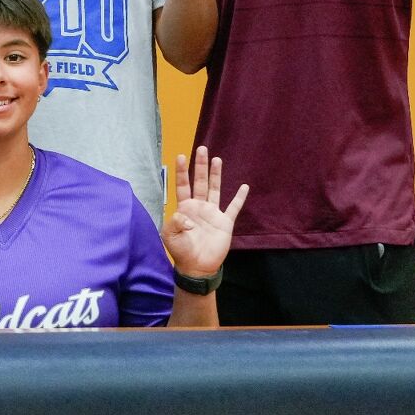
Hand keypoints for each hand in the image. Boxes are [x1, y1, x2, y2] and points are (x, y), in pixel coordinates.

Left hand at [163, 146, 249, 279]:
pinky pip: (233, 207)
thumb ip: (174, 223)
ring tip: (217, 159)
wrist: (198, 266)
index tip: (180, 156)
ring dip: (216, 174)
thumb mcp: (170, 236)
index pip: (182, 185)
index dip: (181, 172)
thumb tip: (184, 215)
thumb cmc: (181, 250)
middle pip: (200, 182)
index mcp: (184, 208)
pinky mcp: (225, 222)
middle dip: (200, 166)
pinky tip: (243, 186)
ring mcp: (213, 213)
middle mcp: (199, 206)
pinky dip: (239, 197)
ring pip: (215, 189)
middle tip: (201, 149)